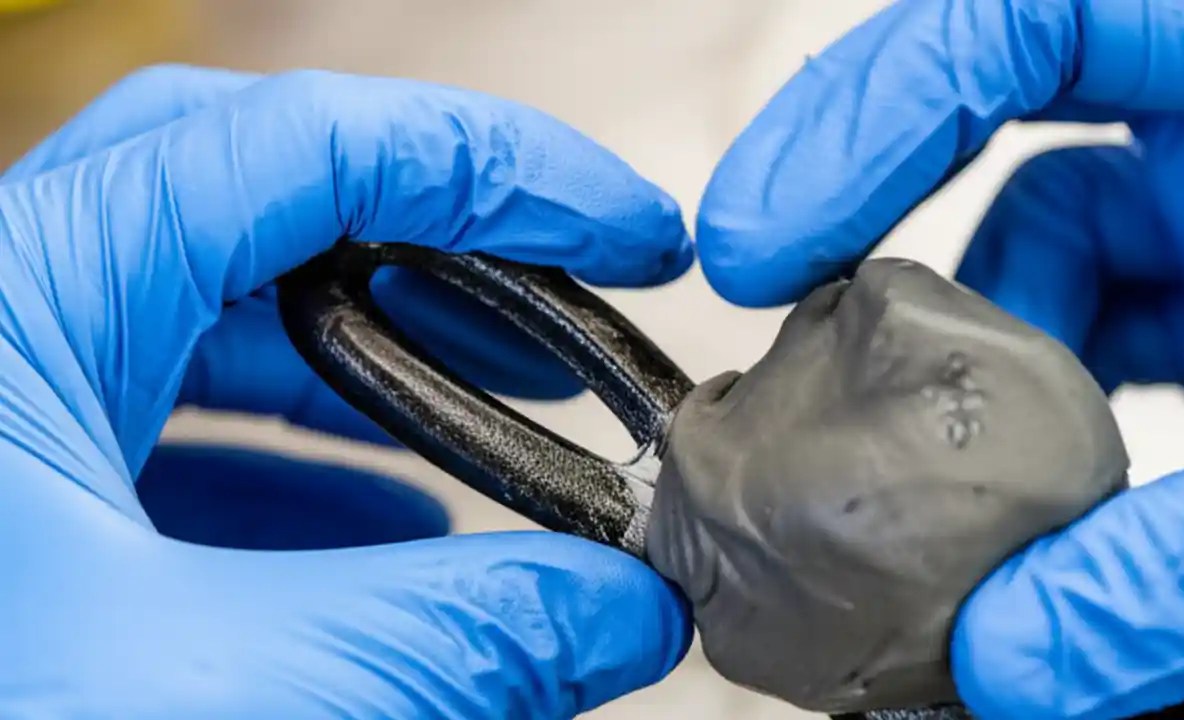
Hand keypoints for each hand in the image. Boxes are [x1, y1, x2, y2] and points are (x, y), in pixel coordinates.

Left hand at [0, 64, 690, 717]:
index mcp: (7, 311)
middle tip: (572, 294)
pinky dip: (307, 460)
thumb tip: (627, 611)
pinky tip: (393, 531)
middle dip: (442, 243)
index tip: (621, 227)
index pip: (297, 147)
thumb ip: (456, 644)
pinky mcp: (15, 510)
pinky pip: (178, 430)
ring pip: (218, 315)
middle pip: (259, 201)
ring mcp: (0, 419)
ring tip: (510, 416)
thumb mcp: (234, 705)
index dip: (493, 169)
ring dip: (384, 357)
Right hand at [698, 1, 1183, 716]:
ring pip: (1040, 269)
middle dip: (883, 254)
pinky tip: (1043, 511)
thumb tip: (1022, 658)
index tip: (756, 236)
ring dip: (978, 386)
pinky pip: (1098, 337)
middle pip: (1003, 144)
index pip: (1029, 20)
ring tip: (940, 498)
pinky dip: (1050, 425)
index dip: (864, 112)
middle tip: (789, 353)